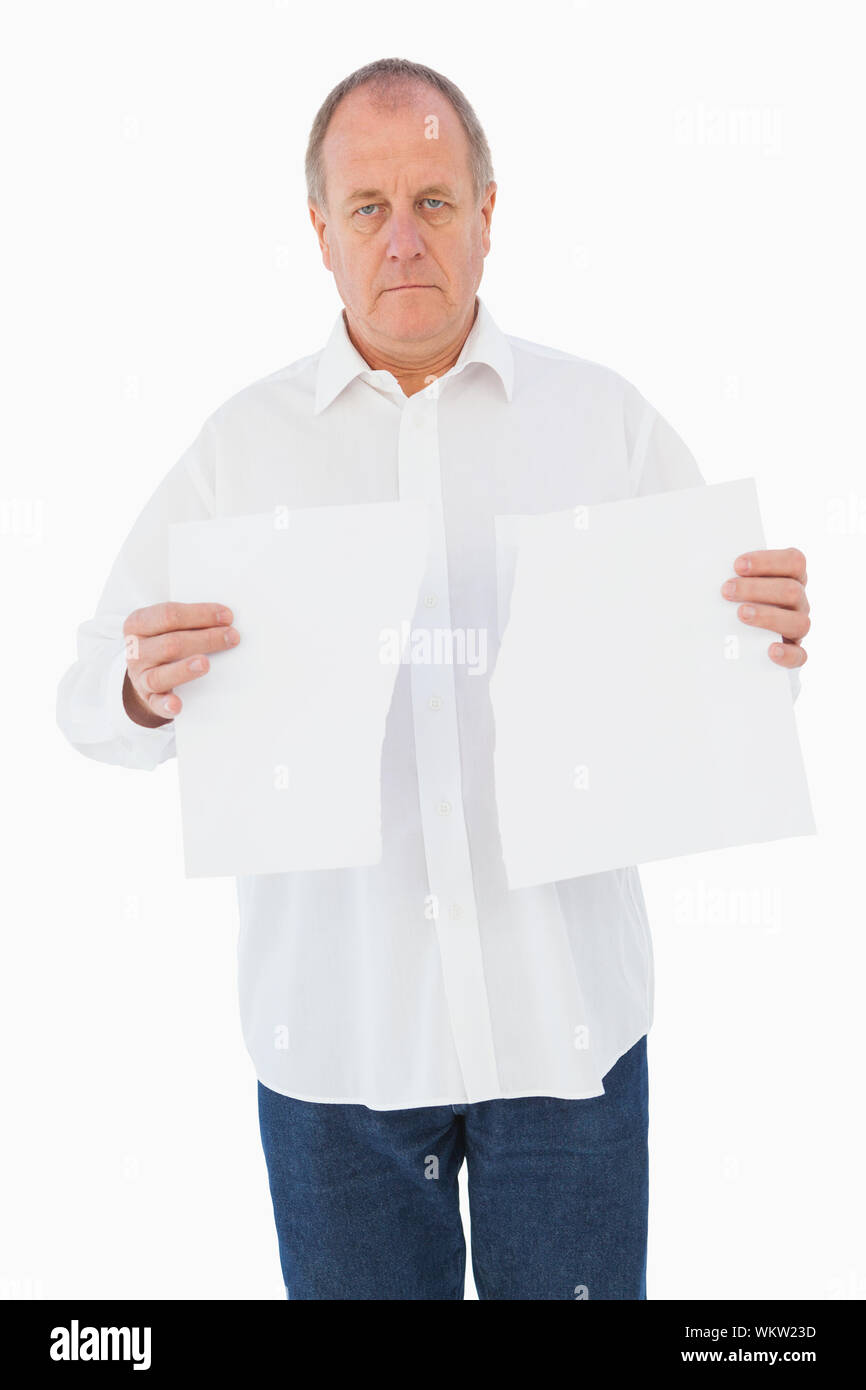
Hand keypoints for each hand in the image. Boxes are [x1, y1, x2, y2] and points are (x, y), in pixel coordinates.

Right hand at [121, 601, 239, 725]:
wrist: (144, 672)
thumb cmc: (162, 642)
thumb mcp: (166, 625)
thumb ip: (189, 620)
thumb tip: (225, 619)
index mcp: (138, 623)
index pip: (169, 615)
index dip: (200, 614)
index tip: (227, 616)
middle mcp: (136, 650)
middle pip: (171, 644)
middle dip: (205, 639)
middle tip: (231, 637)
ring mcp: (140, 676)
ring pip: (160, 674)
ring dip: (184, 669)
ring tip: (205, 664)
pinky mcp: (148, 699)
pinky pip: (156, 703)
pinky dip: (166, 705)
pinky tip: (177, 704)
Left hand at [720, 548, 809, 669]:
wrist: (733, 641)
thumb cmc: (731, 602)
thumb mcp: (732, 585)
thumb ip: (728, 576)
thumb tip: (699, 571)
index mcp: (790, 577)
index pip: (794, 561)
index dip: (768, 561)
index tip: (737, 565)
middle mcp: (798, 602)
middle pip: (792, 591)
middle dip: (757, 589)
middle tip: (727, 590)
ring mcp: (797, 627)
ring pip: (799, 622)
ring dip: (768, 616)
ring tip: (741, 614)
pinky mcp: (793, 653)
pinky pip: (800, 656)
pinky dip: (788, 653)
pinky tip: (771, 650)